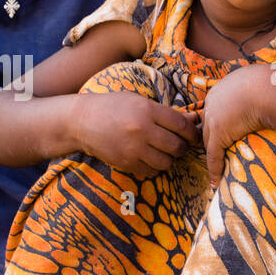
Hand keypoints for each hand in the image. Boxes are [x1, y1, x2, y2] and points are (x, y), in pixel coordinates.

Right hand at [74, 91, 199, 178]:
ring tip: (162, 152)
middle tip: (178, 145)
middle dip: (182, 148)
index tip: (193, 135)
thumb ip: (166, 113)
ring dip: (168, 159)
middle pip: (177, 146)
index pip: (181, 125)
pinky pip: (150, 172)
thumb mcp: (139, 102)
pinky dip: (153, 168)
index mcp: (147, 110)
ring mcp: (133, 149)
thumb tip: (194, 119)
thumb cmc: (112, 107)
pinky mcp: (125, 163)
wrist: (81, 121)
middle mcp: (142, 130)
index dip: (192, 132)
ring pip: (166, 162)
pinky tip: (148, 158)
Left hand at [201, 63, 275, 185]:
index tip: (227, 132)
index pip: (217, 109)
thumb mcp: (268, 84)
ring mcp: (213, 117)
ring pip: (209, 140)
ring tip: (218, 167)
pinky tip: (216, 181)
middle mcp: (214, 100)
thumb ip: (266, 89)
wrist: (272, 89)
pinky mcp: (218, 133)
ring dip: (214, 154)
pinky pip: (214, 155)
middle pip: (209, 124)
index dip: (222, 122)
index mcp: (225, 87)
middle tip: (221, 152)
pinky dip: (215, 168)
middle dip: (214, 138)